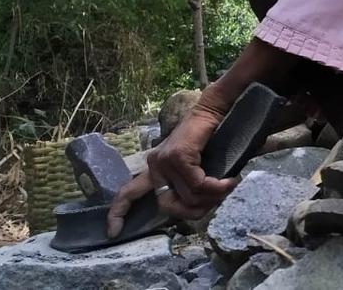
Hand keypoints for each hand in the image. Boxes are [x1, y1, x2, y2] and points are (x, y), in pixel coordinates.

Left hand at [106, 109, 235, 236]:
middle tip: (216, 200)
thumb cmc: (208, 138)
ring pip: (188, 196)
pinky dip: (216, 186)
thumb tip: (195, 209)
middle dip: (194, 210)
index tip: (114, 232)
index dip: (119, 213)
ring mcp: (163, 160)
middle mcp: (155, 165)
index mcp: (155, 169)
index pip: (128, 193)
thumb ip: (190, 186)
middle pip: (168, 206)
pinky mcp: (176, 156)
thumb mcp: (197, 168)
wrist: (213, 111)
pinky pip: (197, 184)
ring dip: (213, 196)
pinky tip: (228, 181)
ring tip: (228, 186)